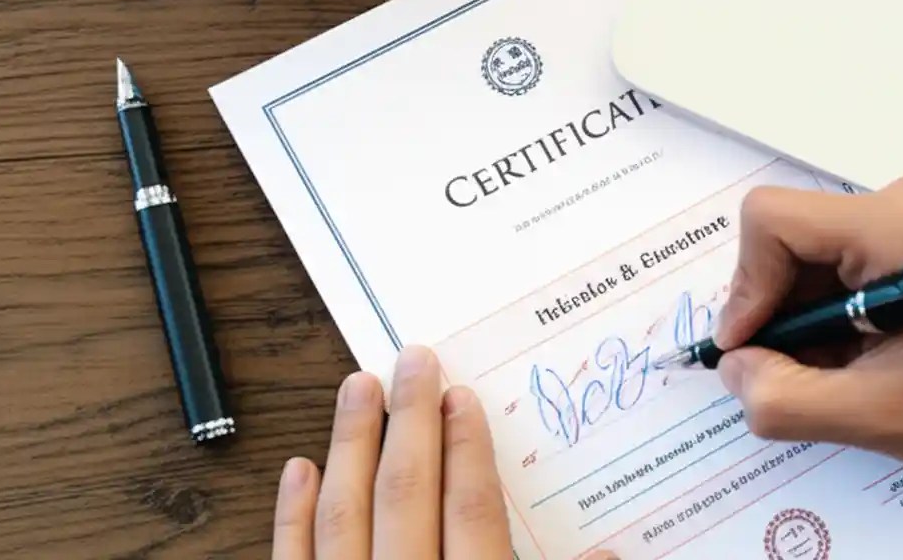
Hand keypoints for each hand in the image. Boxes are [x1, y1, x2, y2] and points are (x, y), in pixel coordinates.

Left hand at [271, 346, 620, 558]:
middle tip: (413, 361)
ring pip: (345, 513)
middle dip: (411, 420)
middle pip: (406, 495)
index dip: (466, 449)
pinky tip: (300, 467)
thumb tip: (610, 554)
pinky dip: (292, 515)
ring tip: (357, 386)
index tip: (460, 397)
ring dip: (351, 445)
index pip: (469, 511)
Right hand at [712, 174, 902, 481]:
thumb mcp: (873, 416)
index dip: (746, 290)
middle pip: (788, 239)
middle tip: (795, 376)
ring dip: (805, 321)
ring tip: (841, 375)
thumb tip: (734, 368)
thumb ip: (781, 397)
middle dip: (778, 312)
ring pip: (809, 256)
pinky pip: (840, 264)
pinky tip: (860, 360)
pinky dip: (831, 316)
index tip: (751, 351)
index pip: (771, 223)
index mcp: (898, 225)